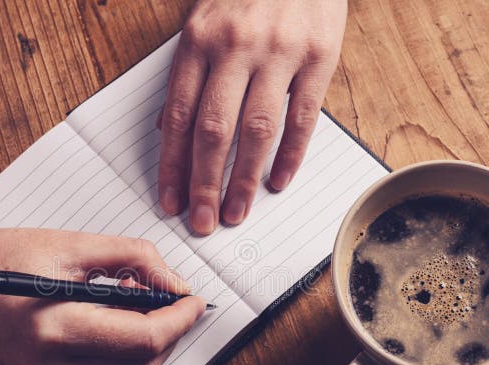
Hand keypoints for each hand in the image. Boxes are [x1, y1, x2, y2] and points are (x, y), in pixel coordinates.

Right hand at [0, 228, 204, 364]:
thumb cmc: (3, 256)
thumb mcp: (72, 244)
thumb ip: (134, 259)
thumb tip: (176, 285)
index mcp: (55, 328)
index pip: (143, 340)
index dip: (179, 320)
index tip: (194, 299)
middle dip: (168, 332)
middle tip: (167, 297)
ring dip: (147, 344)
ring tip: (134, 303)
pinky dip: (122, 354)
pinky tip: (113, 322)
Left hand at [158, 0, 346, 233]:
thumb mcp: (201, 19)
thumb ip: (187, 73)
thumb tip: (170, 129)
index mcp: (199, 40)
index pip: (180, 116)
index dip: (173, 165)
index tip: (170, 199)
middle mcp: (236, 48)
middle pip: (214, 131)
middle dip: (204, 184)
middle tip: (202, 220)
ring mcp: (279, 53)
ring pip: (257, 130)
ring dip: (244, 180)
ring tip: (236, 212)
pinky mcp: (318, 57)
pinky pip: (302, 117)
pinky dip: (290, 155)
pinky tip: (278, 182)